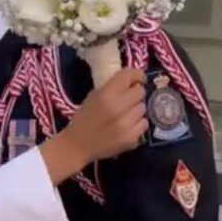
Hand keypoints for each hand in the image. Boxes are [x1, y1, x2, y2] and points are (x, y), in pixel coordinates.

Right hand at [39, 67, 146, 184]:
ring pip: (143, 108)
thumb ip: (112, 87)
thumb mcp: (93, 96)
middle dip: (135, 93)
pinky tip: (127, 126)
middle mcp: (118, 107)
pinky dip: (138, 124)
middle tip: (128, 99)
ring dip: (135, 109)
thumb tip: (131, 81)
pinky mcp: (131, 138)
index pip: (129, 75)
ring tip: (125, 114)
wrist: (78, 146)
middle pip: (140, 92)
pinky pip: (144, 124)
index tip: (138, 78)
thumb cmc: (83, 118)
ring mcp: (126, 124)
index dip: (136, 75)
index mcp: (106, 94)